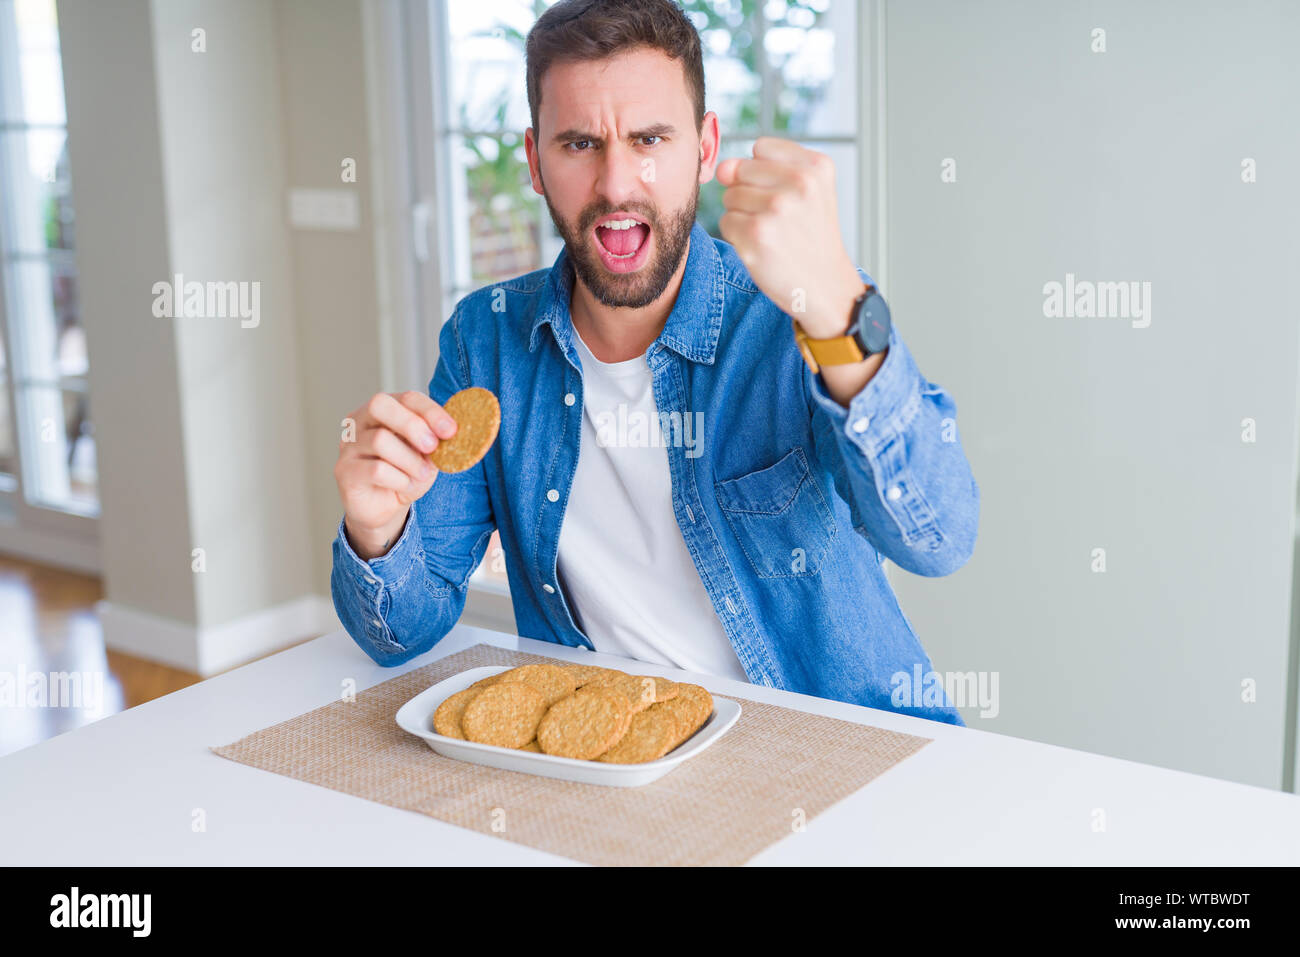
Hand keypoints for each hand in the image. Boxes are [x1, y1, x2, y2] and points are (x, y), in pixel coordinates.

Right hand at [334, 391, 457, 559]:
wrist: (383, 509)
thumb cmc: (405, 474)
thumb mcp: (426, 455)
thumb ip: (436, 440)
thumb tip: (455, 432)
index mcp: (383, 411)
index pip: (406, 397)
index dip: (430, 411)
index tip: (451, 431)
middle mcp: (360, 422)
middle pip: (380, 404)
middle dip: (412, 424)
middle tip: (432, 447)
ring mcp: (348, 445)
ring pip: (380, 439)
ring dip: (410, 460)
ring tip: (421, 475)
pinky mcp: (344, 471)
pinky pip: (376, 470)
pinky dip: (400, 480)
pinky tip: (404, 487)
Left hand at [716, 137, 865, 337]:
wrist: (825, 285)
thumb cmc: (810, 236)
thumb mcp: (807, 191)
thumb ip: (762, 168)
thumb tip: (722, 169)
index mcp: (816, 166)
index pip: (760, 148)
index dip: (764, 173)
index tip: (786, 195)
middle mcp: (799, 183)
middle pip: (740, 170)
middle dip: (749, 193)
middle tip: (779, 218)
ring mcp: (776, 209)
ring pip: (729, 196)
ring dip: (743, 216)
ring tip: (772, 233)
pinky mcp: (756, 235)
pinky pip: (726, 222)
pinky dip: (738, 237)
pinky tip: (762, 247)